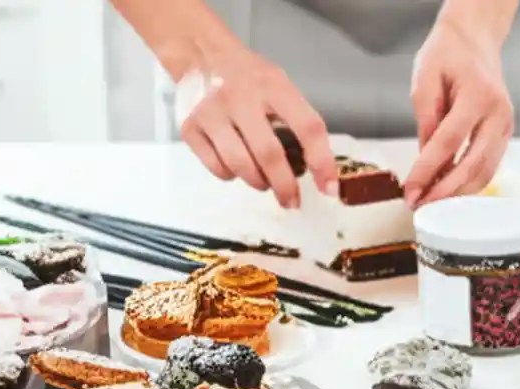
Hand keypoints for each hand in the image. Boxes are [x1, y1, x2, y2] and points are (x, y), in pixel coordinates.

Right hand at [178, 47, 336, 208]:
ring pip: (240, 164)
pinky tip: (238, 167)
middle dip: (285, 185)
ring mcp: (211, 112)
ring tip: (265, 183)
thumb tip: (318, 169)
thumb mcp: (281, 86)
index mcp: (274, 86)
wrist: (202, 56)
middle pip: (268, 154)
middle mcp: (240, 97)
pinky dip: (232, 175)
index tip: (329, 188)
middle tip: (292, 201)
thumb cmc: (251, 78)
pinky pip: (216, 167)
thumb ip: (298, 120)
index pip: (307, 127)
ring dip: (259, 182)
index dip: (322, 161)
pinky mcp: (190, 127)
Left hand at [404, 17, 514, 208]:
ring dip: (459, 192)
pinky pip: (490, 166)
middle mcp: (498, 114)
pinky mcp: (506, 134)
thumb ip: (425, 119)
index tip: (411, 191)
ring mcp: (506, 126)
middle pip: (473, 164)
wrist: (475, 40)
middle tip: (421, 206)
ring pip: (486, 171)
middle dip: (445, 190)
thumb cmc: (448, 54)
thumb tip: (425, 159)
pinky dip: (470, 182)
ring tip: (432, 203)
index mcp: (478, 96)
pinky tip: (450, 190)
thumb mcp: (425, 79)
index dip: (428, 170)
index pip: (449, 142)